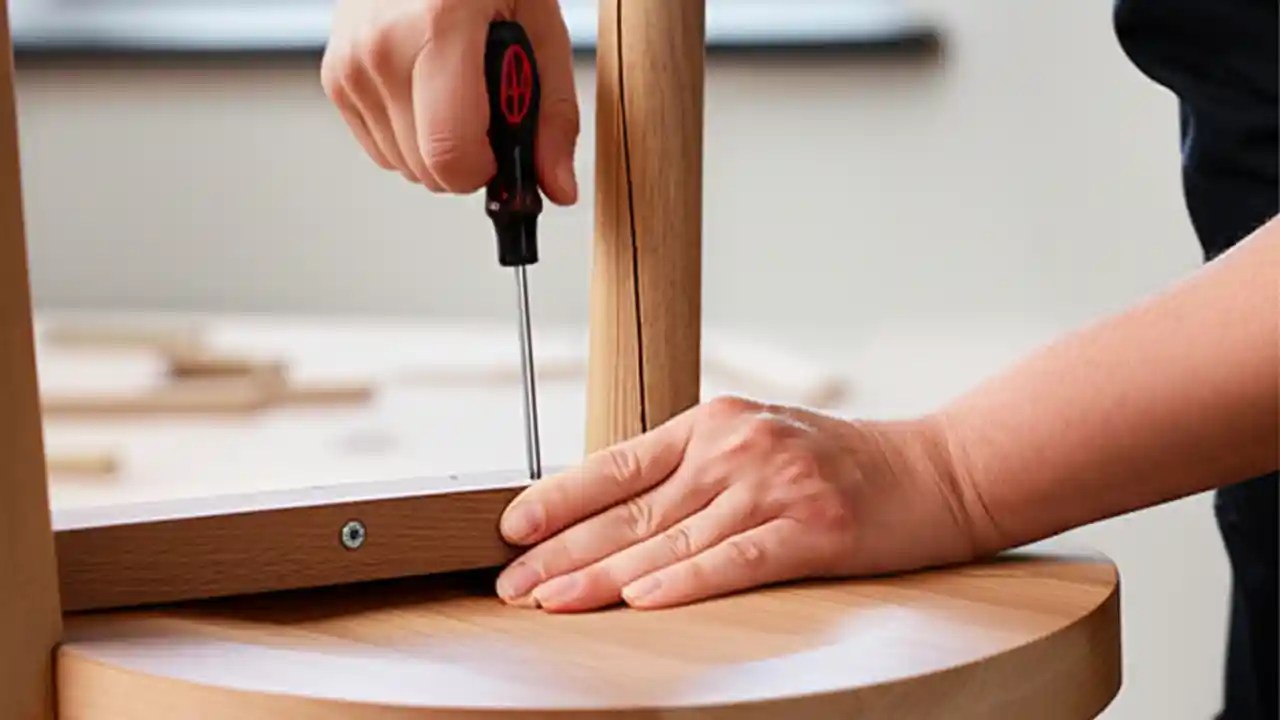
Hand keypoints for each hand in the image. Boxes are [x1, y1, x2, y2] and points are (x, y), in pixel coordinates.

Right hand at [321, 0, 578, 201]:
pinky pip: (380, 148)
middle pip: (428, 170)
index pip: (450, 153)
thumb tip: (557, 187)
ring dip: (439, 149)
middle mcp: (382, 46)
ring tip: (456, 89)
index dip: (486, 170)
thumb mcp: (541, 26)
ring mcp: (351, 62)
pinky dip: (411, 136)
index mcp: (440, 27)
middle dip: (468, 159)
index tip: (503, 149)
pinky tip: (428, 91)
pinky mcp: (335, 76)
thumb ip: (553, 115)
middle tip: (486, 107)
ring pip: (403, 167)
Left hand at [495, 396, 995, 611]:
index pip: (617, 462)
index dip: (558, 498)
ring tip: (551, 603)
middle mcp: (736, 448)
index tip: (510, 530)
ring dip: (604, 577)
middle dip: (562, 550)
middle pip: (631, 509)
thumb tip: (614, 512)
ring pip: (671, 540)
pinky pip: (737, 560)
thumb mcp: (756, 443)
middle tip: (510, 585)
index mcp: (713, 422)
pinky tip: (642, 601)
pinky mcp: (814, 530)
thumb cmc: (838, 463)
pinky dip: (686, 582)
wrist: (937, 470)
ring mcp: (775, 487)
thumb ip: (692, 469)